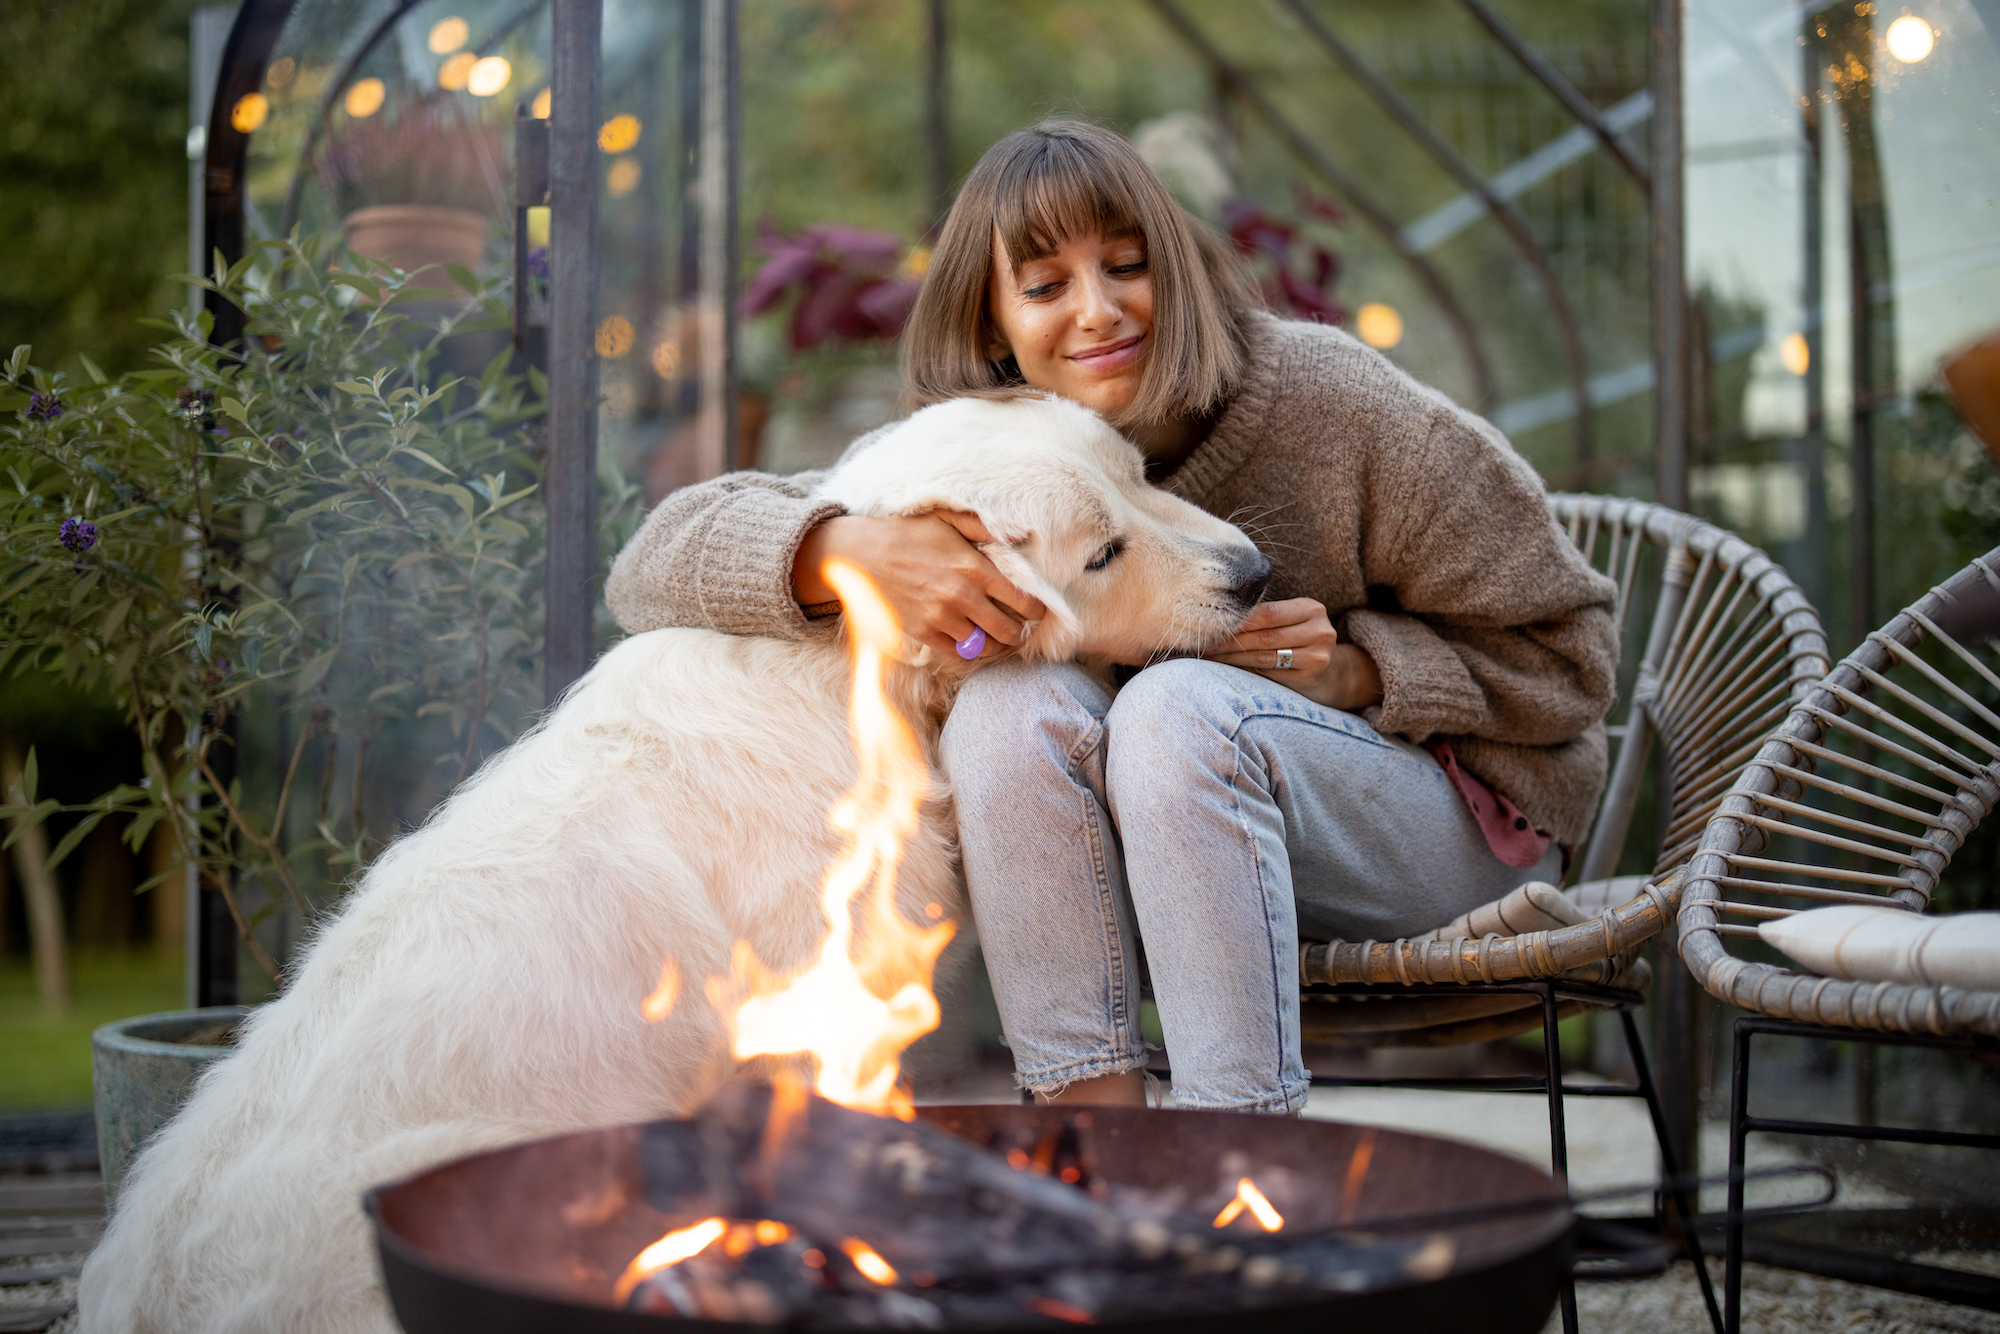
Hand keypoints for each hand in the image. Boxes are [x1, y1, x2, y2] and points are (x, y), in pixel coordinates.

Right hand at [793, 512, 1047, 659]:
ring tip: (997, 637)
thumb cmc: (906, 533)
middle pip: (1008, 630)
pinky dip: (967, 649)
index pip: (1022, 600)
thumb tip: (1020, 531)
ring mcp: (942, 618)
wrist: (860, 556)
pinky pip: (956, 652)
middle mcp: (962, 597)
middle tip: (1021, 628)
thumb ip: (983, 527)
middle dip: (1019, 632)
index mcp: (974, 568)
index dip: (1036, 610)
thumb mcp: (946, 520)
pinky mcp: (923, 632)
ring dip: (994, 643)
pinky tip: (970, 639)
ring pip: (984, 646)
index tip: (1037, 610)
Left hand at [1202, 597, 1383, 711]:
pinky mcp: (1311, 677)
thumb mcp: (1292, 623)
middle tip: (1200, 642)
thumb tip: (1214, 616)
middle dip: (1229, 639)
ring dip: (1231, 657)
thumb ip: (1264, 618)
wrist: (1335, 675)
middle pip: (1264, 635)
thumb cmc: (1300, 643)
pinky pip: (1270, 674)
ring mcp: (1318, 656)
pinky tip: (1226, 670)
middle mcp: (1319, 630)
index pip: (1268, 612)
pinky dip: (1245, 671)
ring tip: (1207, 656)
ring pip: (1264, 656)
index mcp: (1311, 609)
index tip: (1207, 622)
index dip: (1237, 619)